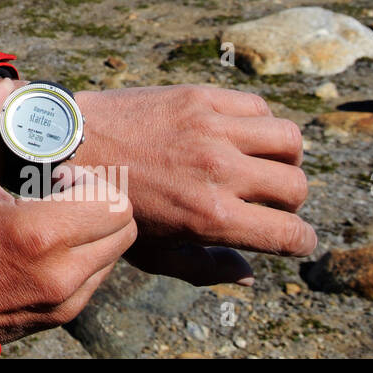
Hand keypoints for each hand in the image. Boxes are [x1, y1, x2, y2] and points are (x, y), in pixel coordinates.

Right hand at [0, 80, 136, 343]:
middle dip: (98, 201)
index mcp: (39, 233)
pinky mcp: (64, 315)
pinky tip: (46, 246)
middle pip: (124, 225)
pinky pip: (98, 275)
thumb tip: (5, 86)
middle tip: (57, 195)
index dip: (89, 180)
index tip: (53, 178)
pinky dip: (84, 255)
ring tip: (52, 219)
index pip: (114, 200)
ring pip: (116, 251)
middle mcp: (62, 272)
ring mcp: (66, 299)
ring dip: (94, 229)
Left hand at [70, 84, 316, 285]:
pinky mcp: (199, 98)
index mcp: (210, 217)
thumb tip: (249, 274)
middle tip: (267, 201)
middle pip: (297, 187)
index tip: (294, 238)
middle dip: (290, 202)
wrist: (71, 145)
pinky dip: (259, 123)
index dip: (300, 241)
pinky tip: (238, 134)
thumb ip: (202, 268)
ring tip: (260, 164)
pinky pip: (258, 107)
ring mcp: (210, 130)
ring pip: (289, 141)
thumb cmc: (109, 204)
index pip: (291, 233)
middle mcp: (218, 172)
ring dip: (284, 158)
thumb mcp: (150, 252)